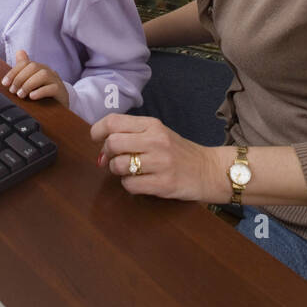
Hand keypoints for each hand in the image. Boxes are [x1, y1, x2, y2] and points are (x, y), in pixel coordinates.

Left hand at [2, 50, 67, 105]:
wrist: (59, 108)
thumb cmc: (42, 95)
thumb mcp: (31, 83)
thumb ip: (24, 69)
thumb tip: (19, 52)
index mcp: (39, 68)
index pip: (25, 63)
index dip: (13, 72)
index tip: (5, 83)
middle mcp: (48, 72)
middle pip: (34, 67)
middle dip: (20, 78)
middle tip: (13, 91)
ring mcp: (56, 81)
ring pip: (44, 75)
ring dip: (29, 84)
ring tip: (21, 95)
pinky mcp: (61, 92)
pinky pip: (52, 88)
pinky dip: (41, 92)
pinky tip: (32, 96)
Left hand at [91, 112, 219, 201]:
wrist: (209, 170)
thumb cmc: (178, 152)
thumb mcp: (158, 134)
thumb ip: (131, 135)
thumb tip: (101, 150)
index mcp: (152, 124)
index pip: (113, 121)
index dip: (98, 131)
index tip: (97, 140)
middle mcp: (156, 140)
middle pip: (113, 143)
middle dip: (107, 154)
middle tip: (114, 160)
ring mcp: (161, 162)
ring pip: (119, 165)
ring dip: (118, 171)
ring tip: (130, 171)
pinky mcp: (164, 183)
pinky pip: (130, 185)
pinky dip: (129, 185)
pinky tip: (140, 182)